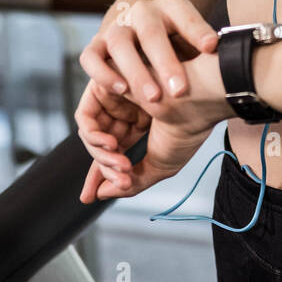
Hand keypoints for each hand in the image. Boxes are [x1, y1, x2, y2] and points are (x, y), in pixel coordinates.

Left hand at [77, 54, 229, 202]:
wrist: (196, 101)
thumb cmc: (187, 130)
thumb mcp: (159, 166)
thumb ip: (132, 182)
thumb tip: (100, 194)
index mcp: (142, 126)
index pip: (112, 154)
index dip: (100, 176)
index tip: (89, 197)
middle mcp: (127, 112)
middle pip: (100, 146)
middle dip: (106, 169)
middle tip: (125, 180)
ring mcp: (117, 98)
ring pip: (91, 135)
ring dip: (101, 156)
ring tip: (123, 164)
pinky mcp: (107, 85)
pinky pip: (84, 116)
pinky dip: (92, 136)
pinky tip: (112, 145)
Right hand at [79, 0, 218, 104]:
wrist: (141, 23)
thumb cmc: (175, 36)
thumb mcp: (193, 34)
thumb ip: (202, 40)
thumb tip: (216, 49)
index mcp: (170, 5)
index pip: (185, 16)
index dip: (198, 32)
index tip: (212, 49)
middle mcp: (141, 12)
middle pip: (151, 33)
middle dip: (165, 63)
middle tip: (180, 91)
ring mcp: (116, 27)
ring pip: (120, 45)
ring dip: (136, 72)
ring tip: (153, 98)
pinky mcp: (96, 44)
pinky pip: (91, 57)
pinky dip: (103, 73)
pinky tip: (121, 91)